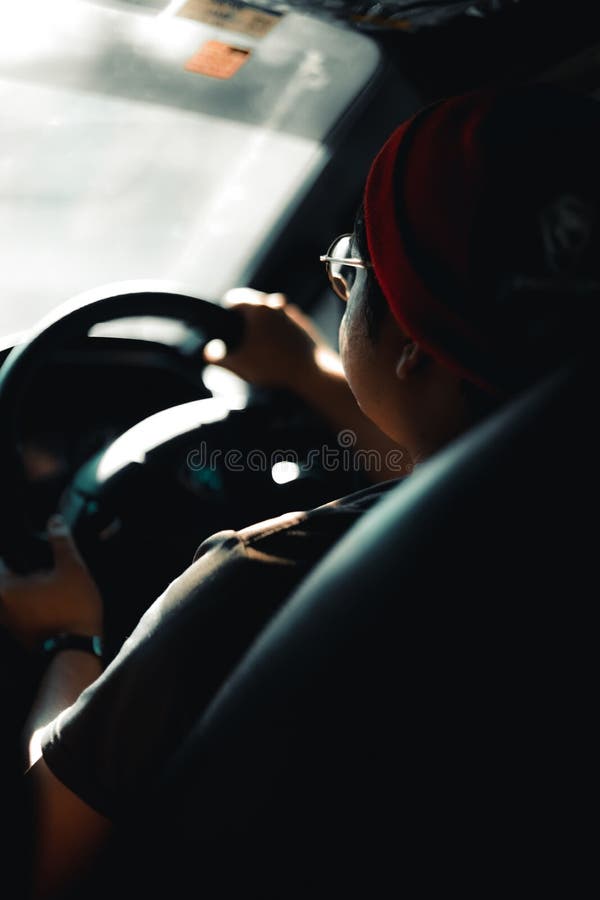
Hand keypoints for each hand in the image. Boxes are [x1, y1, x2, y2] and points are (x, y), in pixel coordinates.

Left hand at [0, 515, 102, 650]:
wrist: (78, 651)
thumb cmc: (73, 610)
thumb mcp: (72, 568)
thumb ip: (61, 542)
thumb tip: (54, 520)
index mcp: (5, 587)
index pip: (1, 558)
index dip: (14, 547)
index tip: (26, 542)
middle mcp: (0, 604)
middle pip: (6, 575)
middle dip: (20, 565)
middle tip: (42, 559)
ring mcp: (6, 619)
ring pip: (11, 592)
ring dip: (24, 583)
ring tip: (46, 575)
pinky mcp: (17, 629)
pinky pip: (17, 605)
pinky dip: (28, 597)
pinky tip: (47, 592)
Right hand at [206, 288, 335, 390]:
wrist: (312, 372)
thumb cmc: (273, 366)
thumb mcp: (237, 364)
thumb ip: (217, 356)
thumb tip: (209, 352)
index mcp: (257, 307)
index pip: (233, 299)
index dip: (226, 314)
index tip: (226, 329)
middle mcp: (275, 303)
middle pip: (252, 306)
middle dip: (245, 322)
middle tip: (244, 343)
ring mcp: (292, 313)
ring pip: (269, 315)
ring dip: (263, 327)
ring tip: (262, 349)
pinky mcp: (303, 324)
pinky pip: (284, 325)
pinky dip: (278, 334)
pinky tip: (278, 352)